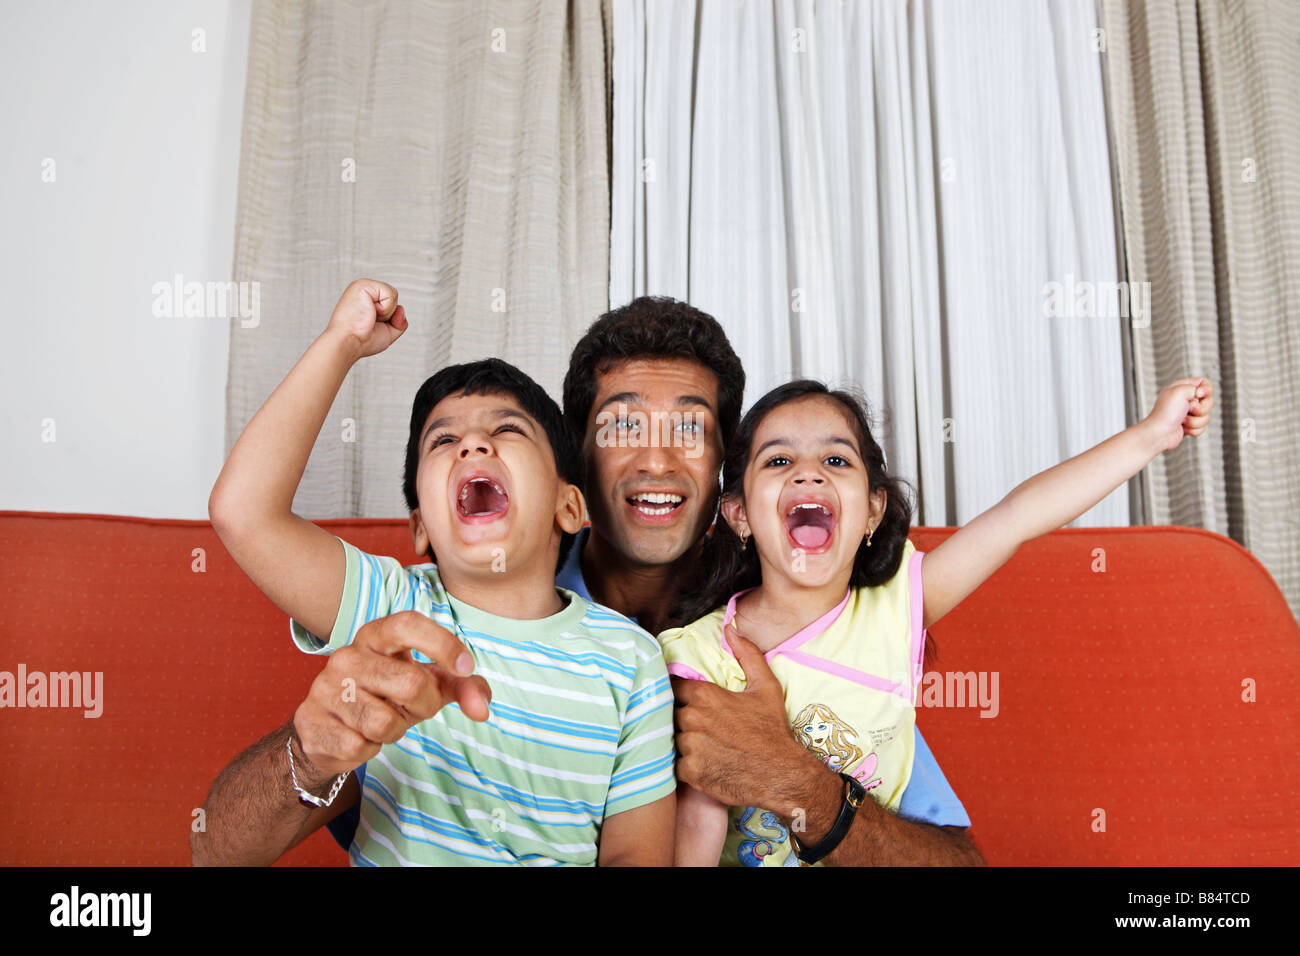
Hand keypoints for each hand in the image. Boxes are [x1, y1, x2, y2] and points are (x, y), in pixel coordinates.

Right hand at [291, 611, 490, 781]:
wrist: (329, 729)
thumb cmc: (387, 696)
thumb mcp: (428, 684)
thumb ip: (463, 687)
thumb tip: (483, 710)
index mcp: (376, 635)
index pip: (408, 624)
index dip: (442, 643)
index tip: (466, 666)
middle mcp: (347, 656)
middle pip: (410, 683)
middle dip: (426, 705)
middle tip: (414, 707)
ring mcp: (325, 688)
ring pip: (384, 722)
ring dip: (394, 730)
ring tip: (382, 720)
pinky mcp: (311, 722)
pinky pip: (360, 746)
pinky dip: (369, 749)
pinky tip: (359, 736)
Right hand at [326, 278, 408, 357]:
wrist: (348, 343)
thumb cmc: (362, 340)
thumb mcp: (388, 332)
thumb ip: (399, 321)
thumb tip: (401, 307)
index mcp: (366, 298)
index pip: (391, 302)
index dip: (389, 318)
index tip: (369, 325)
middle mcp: (364, 289)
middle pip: (394, 297)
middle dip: (389, 315)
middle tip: (368, 322)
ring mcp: (362, 285)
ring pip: (394, 294)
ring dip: (386, 312)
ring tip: (368, 317)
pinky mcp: (363, 284)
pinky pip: (391, 294)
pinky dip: (385, 309)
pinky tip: (369, 312)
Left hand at [671, 623, 814, 809]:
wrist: (781, 774)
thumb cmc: (772, 730)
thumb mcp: (766, 687)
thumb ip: (747, 654)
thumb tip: (731, 629)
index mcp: (704, 695)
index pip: (671, 687)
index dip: (677, 693)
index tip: (685, 700)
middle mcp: (691, 718)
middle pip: (668, 713)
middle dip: (678, 717)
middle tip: (695, 725)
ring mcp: (689, 746)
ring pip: (671, 739)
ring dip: (681, 741)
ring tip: (699, 745)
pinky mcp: (690, 772)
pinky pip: (673, 765)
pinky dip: (684, 765)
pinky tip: (701, 763)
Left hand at [1145, 377, 1214, 451]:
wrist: (1159, 433)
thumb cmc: (1165, 413)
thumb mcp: (1179, 390)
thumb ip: (1195, 387)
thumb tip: (1203, 394)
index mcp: (1182, 388)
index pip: (1204, 383)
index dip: (1206, 389)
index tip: (1198, 395)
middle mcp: (1186, 400)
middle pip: (1209, 401)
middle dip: (1201, 409)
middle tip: (1188, 410)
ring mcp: (1188, 413)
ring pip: (1207, 416)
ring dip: (1195, 421)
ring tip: (1182, 420)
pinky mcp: (1190, 426)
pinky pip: (1203, 427)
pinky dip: (1193, 429)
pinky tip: (1183, 428)